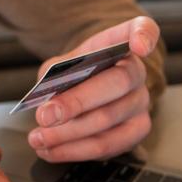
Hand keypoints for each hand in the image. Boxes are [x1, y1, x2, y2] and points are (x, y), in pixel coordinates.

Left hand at [27, 17, 159, 162]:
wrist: (86, 89)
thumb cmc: (75, 74)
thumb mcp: (61, 65)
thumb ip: (55, 76)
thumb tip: (47, 102)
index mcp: (122, 44)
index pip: (143, 30)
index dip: (144, 36)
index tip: (139, 45)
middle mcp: (137, 72)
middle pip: (115, 84)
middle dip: (76, 102)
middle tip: (44, 116)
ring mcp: (141, 103)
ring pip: (107, 121)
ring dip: (68, 135)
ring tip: (37, 139)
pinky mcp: (137, 131)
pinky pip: (108, 146)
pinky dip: (75, 151)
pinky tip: (50, 150)